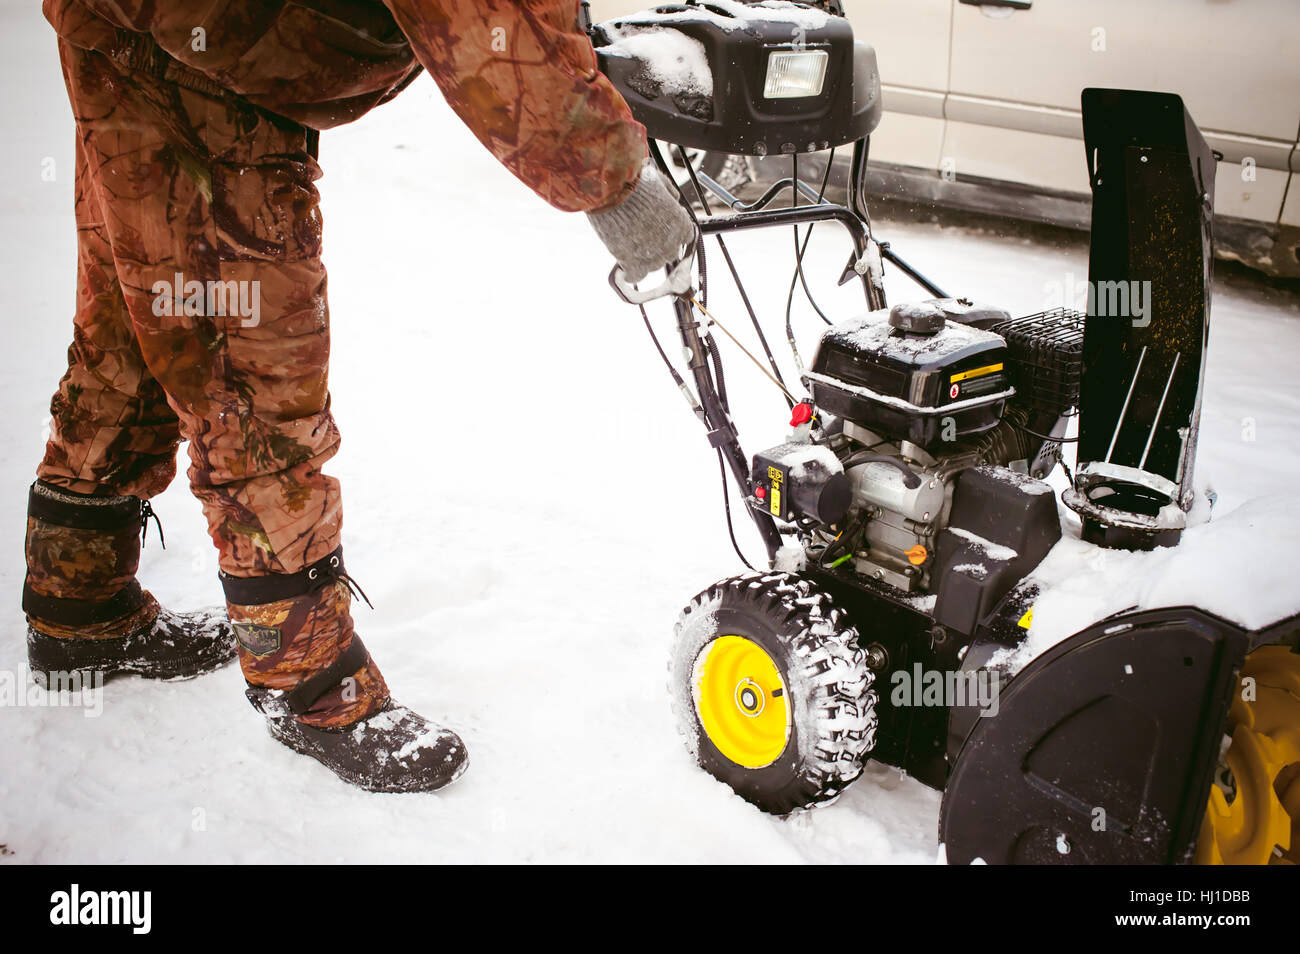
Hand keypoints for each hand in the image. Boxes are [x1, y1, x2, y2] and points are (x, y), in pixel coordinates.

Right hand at [587, 158, 696, 283]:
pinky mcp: (634, 265)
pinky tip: (624, 267)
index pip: (685, 236)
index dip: (672, 232)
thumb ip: (670, 194)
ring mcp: (654, 256)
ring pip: (653, 264)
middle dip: (658, 245)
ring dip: (643, 257)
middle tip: (642, 234)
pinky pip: (636, 276)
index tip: (661, 229)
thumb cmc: (635, 184)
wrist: (613, 194)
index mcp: (681, 224)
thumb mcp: (660, 182)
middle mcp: (671, 243)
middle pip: (669, 252)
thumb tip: (673, 198)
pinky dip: (630, 272)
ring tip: (629, 243)